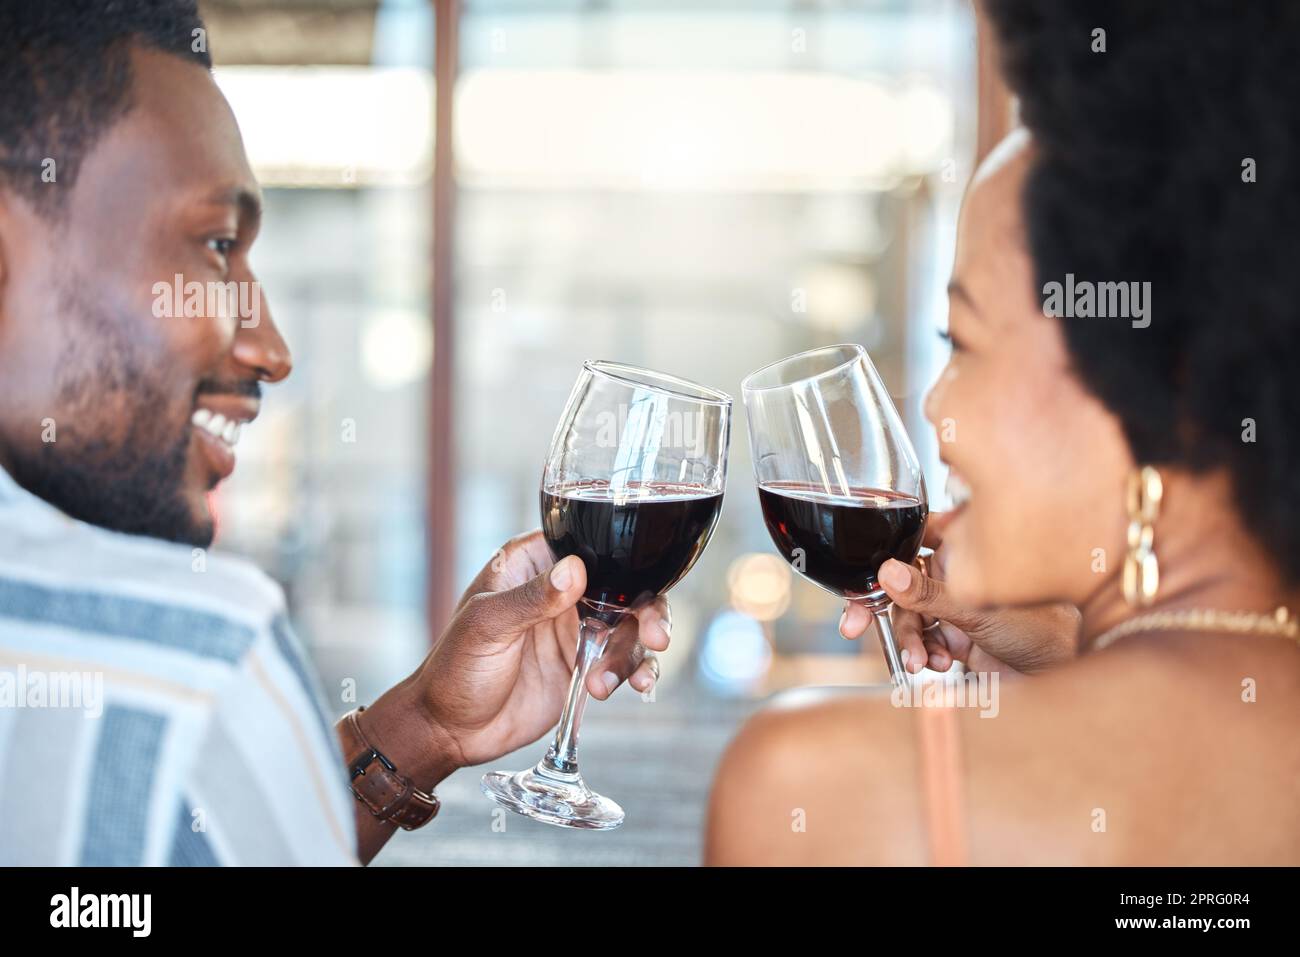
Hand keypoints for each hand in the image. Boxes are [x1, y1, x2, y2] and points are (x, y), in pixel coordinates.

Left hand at [407, 530, 670, 771]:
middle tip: (657, 636)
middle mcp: (561, 592)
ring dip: (634, 652)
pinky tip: (629, 688)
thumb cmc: (453, 669)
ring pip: (630, 626)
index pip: (590, 545)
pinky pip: (625, 660)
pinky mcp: (585, 665)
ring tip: (605, 683)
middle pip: (624, 587)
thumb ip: (531, 599)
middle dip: (648, 610)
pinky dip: (635, 671)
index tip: (638, 589)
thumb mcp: (488, 627)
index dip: (623, 561)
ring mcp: (576, 629)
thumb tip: (574, 569)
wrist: (450, 730)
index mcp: (533, 565)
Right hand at [839, 512, 1078, 674]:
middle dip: (881, 610)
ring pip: (909, 617)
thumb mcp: (975, 609)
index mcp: (966, 551)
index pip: (913, 541)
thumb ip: (927, 593)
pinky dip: (923, 654)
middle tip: (853, 626)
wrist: (1060, 677)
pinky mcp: (954, 636)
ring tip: (918, 662)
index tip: (863, 578)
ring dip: (908, 640)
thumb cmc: (1040, 629)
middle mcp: (957, 575)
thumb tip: (887, 572)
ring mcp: (955, 606)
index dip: (884, 558)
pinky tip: (936, 665)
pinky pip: (922, 641)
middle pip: (902, 585)